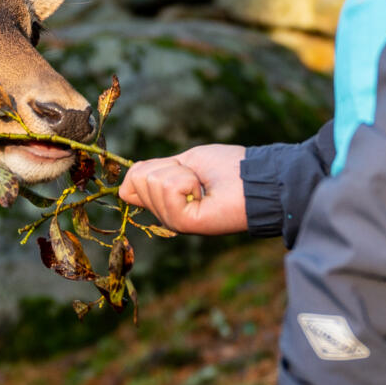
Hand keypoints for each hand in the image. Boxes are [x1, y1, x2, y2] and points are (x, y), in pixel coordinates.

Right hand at [117, 144, 247, 234]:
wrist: (256, 179)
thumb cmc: (229, 167)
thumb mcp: (185, 162)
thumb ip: (157, 171)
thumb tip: (129, 181)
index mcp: (166, 201)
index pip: (130, 185)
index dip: (148, 170)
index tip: (181, 169)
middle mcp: (166, 215)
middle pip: (138, 179)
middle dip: (169, 167)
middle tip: (197, 178)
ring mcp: (172, 220)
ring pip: (151, 180)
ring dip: (182, 173)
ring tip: (203, 185)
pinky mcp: (182, 222)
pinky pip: (167, 187)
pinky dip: (188, 180)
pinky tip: (205, 193)